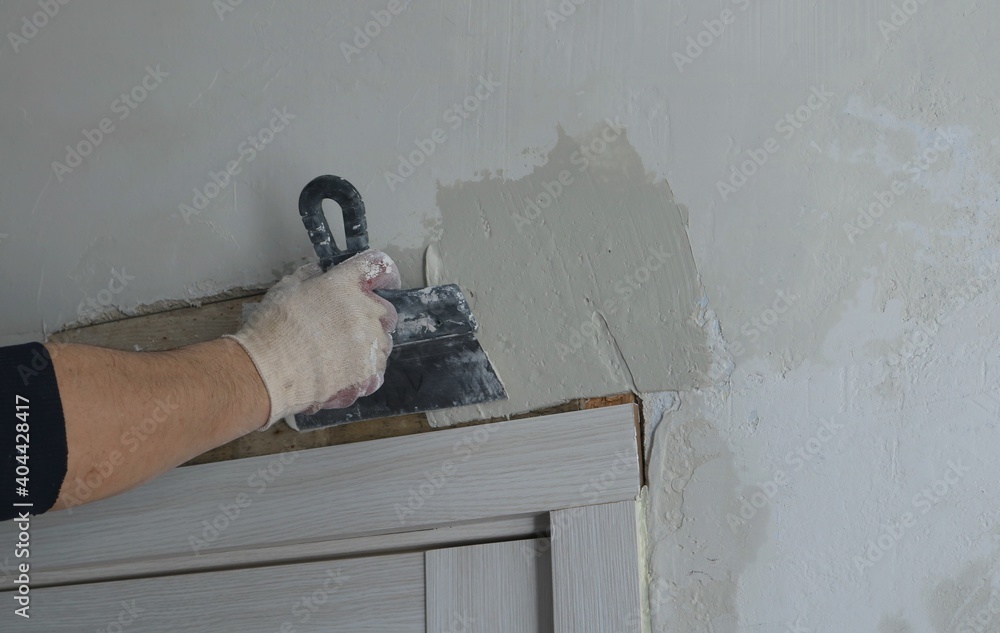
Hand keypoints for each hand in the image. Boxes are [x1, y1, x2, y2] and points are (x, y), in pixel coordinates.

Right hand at [225, 249, 400, 428]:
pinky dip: (367, 367)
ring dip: (370, 342)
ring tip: (346, 351)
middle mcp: (362, 310)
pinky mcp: (367, 370)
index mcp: (344, 285)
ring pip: (383, 339)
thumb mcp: (285, 288)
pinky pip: (378, 366)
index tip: (384, 281)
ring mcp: (367, 342)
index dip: (383, 273)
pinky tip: (348, 369)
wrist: (268, 370)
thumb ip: (308, 277)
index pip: (377, 266)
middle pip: (384, 308)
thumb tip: (318, 272)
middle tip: (351, 324)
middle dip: (372, 314)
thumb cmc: (272, 328)